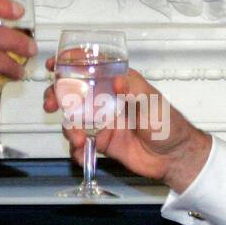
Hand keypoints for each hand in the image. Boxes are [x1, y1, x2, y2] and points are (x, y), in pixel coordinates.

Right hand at [42, 63, 211, 192]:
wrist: (174, 158)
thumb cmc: (169, 125)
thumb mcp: (153, 102)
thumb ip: (134, 89)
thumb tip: (117, 79)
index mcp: (120, 86)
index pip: (92, 70)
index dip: (71, 66)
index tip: (55, 66)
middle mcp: (108, 102)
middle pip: (74, 94)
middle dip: (58, 96)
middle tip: (51, 104)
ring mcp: (103, 123)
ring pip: (73, 120)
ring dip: (69, 128)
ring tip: (78, 139)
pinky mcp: (103, 143)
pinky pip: (82, 146)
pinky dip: (77, 151)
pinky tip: (82, 154)